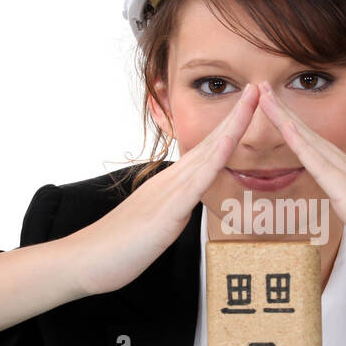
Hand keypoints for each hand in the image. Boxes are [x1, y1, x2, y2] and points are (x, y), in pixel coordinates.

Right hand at [75, 82, 258, 296]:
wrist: (87, 258)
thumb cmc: (119, 247)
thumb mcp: (155, 224)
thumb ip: (171, 211)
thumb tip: (184, 207)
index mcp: (171, 184)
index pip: (206, 151)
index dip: (228, 128)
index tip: (248, 108)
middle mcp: (171, 179)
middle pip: (211, 141)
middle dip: (236, 114)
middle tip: (257, 87)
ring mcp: (169, 190)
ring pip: (209, 151)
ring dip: (233, 124)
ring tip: (253, 98)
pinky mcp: (169, 208)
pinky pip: (198, 179)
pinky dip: (217, 157)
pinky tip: (231, 141)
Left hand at [254, 79, 345, 289]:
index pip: (320, 153)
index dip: (297, 132)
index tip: (277, 115)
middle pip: (313, 139)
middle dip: (286, 114)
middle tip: (262, 89)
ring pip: (314, 144)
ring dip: (287, 119)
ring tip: (265, 96)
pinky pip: (322, 167)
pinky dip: (302, 145)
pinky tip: (287, 128)